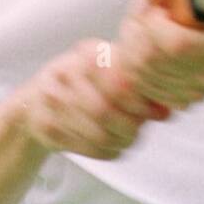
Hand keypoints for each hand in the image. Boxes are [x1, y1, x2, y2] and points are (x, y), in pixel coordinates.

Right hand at [11, 39, 171, 160]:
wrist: (36, 102)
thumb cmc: (84, 84)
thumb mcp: (111, 71)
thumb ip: (139, 86)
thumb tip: (167, 111)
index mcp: (88, 52)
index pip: (121, 85)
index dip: (143, 105)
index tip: (156, 114)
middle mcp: (65, 72)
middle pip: (106, 112)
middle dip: (130, 127)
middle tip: (137, 130)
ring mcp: (52, 100)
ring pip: (98, 135)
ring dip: (119, 141)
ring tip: (125, 137)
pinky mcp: (46, 127)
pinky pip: (87, 148)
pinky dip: (106, 150)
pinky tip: (109, 143)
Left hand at [116, 0, 203, 110]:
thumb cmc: (199, 7)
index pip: (176, 44)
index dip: (156, 25)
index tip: (158, 12)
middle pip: (153, 61)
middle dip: (139, 37)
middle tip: (147, 23)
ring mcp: (199, 94)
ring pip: (143, 77)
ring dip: (134, 52)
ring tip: (148, 36)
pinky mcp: (182, 103)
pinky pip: (144, 90)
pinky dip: (138, 71)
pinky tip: (149, 55)